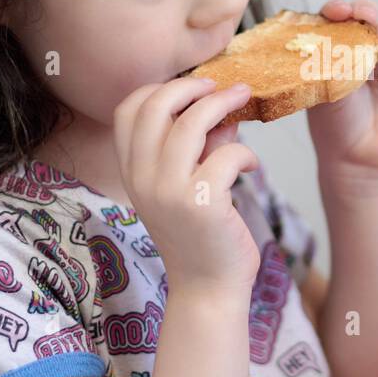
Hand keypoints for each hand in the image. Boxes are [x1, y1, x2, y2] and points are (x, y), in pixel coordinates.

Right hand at [113, 78, 260, 296]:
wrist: (207, 290)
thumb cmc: (202, 236)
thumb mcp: (188, 185)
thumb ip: (200, 145)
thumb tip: (223, 106)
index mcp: (131, 172)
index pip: (126, 110)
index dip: (158, 89)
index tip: (191, 88)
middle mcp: (142, 179)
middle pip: (156, 105)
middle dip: (192, 85)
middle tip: (223, 85)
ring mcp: (168, 191)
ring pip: (191, 123)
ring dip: (223, 104)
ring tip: (244, 102)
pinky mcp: (201, 203)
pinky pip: (226, 154)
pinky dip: (245, 152)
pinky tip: (251, 164)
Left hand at [305, 0, 377, 191]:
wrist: (356, 159)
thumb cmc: (333, 125)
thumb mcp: (325, 87)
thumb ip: (334, 58)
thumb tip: (342, 28)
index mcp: (333, 51)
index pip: (334, 20)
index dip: (336, 10)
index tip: (336, 11)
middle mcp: (359, 52)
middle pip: (364, 20)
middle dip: (363, 12)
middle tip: (362, 16)